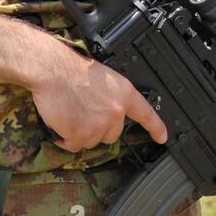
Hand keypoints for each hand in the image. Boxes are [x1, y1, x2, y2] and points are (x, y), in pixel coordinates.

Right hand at [31, 48, 167, 152]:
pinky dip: (66, 139)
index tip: (162, 137)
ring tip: (70, 113)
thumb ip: (112, 97)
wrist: (53, 70)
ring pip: (92, 141)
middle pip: (112, 134)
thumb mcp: (104, 78)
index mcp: (124, 93)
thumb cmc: (72, 69)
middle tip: (83, 113)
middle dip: (98, 129)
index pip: (146, 114)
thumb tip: (111, 112)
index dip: (156, 127)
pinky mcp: (81, 135)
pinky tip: (62, 123)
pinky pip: (74, 145)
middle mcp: (116, 111)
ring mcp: (99, 125)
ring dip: (80, 133)